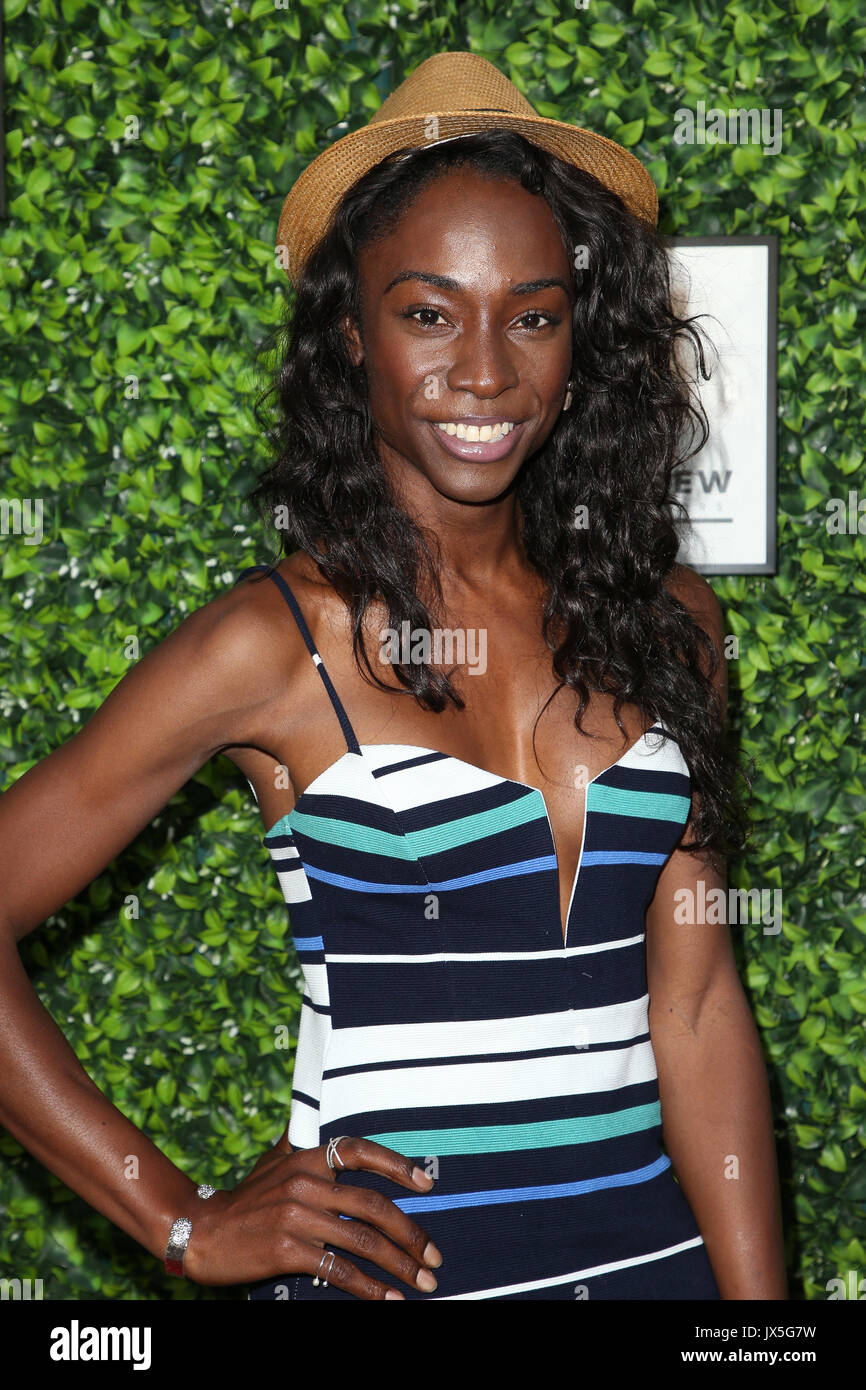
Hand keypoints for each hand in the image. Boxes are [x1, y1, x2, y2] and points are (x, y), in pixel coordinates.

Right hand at [182, 1131, 441, 1298]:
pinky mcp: (289, 1250)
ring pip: (363, 1240)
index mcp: (306, 1159)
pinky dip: (370, 1287)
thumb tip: (323, 1124)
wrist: (200, 1230)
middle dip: (411, 1233)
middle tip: (434, 1257)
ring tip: (423, 1284)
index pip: (359, 1151)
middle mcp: (306, 1183)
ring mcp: (298, 1217)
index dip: (397, 1165)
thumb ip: (300, 1146)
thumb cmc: (243, 1198)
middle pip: (373, 1205)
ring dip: (400, 1265)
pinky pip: (340, 1270)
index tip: (427, 1184)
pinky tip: (388, 1299)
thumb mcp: (272, 1161)